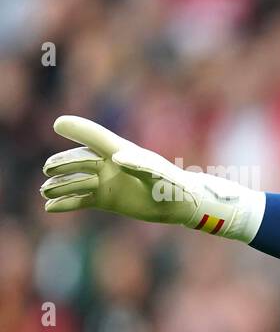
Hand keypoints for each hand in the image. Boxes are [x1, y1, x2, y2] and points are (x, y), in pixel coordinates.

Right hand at [40, 115, 263, 239]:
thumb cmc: (173, 185)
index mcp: (121, 152)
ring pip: (77, 181)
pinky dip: (66, 204)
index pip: (96, 138)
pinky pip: (81, 201)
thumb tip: (116, 159)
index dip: (79, 130)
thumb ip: (139, 164)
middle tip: (49, 170)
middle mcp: (109, 165)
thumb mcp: (158, 175)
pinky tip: (49, 208)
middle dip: (63, 164)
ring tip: (46, 191)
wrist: (181, 204)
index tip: (59, 123)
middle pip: (79, 160)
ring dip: (61, 185)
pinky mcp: (107, 200)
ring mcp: (106, 182)